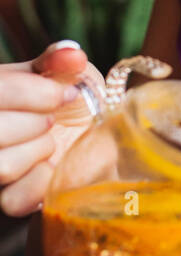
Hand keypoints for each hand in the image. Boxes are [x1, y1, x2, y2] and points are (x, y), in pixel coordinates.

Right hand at [0, 42, 104, 218]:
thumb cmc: (74, 102)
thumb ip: (59, 61)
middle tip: (54, 119)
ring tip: (50, 141)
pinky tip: (50, 166)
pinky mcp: (8, 201)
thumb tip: (71, 54)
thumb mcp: (66, 73)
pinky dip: (41, 181)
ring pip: (2, 166)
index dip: (33, 93)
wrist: (97, 139)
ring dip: (38, 150)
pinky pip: (13, 200)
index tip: (66, 94)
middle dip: (36, 122)